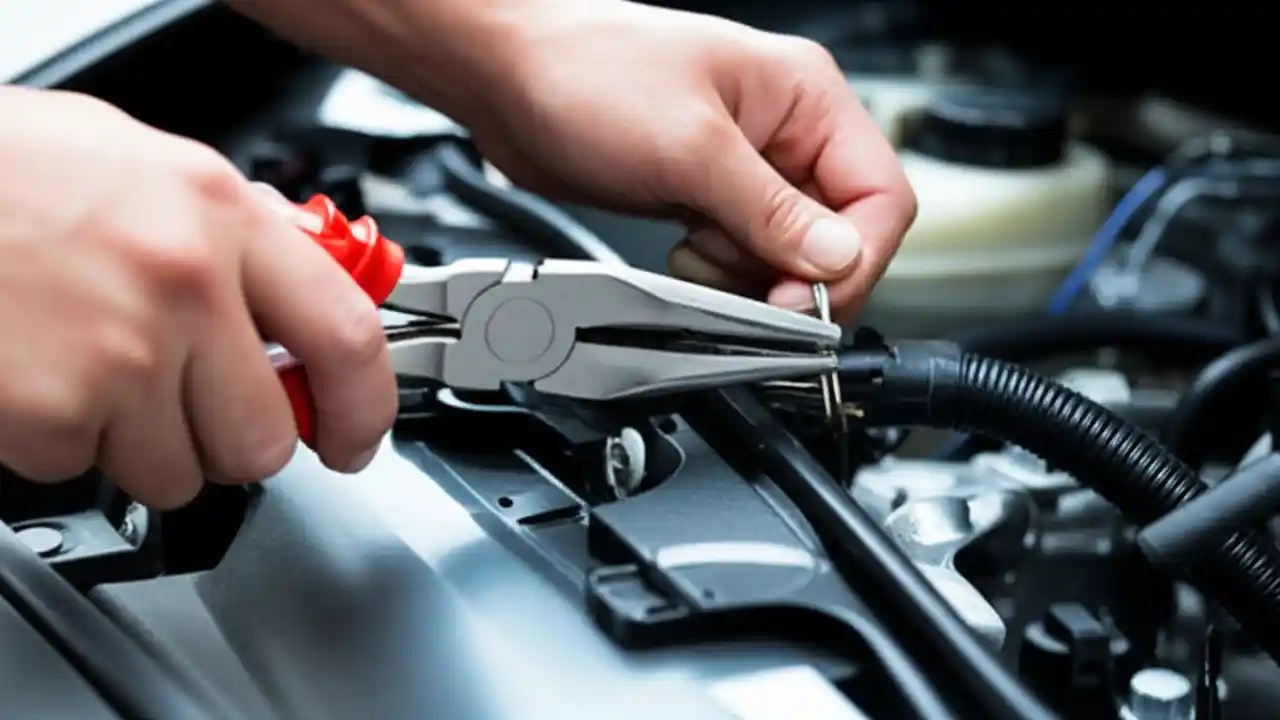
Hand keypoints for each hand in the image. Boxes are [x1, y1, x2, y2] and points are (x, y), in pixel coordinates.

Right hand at [0, 86, 396, 507]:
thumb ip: (238, 229)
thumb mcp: (149, 166)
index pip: (348, 336)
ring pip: (179, 472)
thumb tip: (305, 279)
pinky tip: (40, 374)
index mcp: (221, 215)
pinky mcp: (50, 413)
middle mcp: (184, 285)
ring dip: (142, 444)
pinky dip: (64, 441)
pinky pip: (85, 469)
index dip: (365, 407)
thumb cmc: (8, 169)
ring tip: (93, 368)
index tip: (356, 436)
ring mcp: (119, 355)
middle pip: (263, 438)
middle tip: (191, 404)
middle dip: (231, 441)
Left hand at [230, 0, 915, 322]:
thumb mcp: (690, 149)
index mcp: (806, 96)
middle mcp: (785, 130)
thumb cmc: (584, 73)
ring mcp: (746, 167)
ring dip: (752, 276)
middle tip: (751, 295)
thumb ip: (771, 213)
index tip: (805, 299)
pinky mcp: (707, 196)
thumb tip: (838, 261)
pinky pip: (743, 256)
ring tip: (699, 258)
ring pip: (790, 254)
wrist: (505, 79)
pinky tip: (685, 257)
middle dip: (795, 274)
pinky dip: (722, 274)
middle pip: (838, 233)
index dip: (852, 259)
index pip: (879, 196)